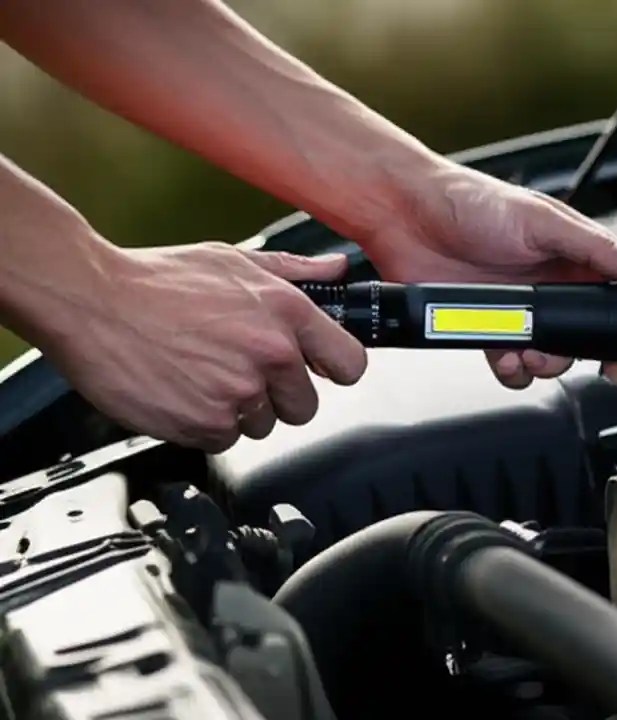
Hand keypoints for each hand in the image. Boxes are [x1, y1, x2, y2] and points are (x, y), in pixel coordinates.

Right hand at [39, 242, 366, 451]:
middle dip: (279, 395)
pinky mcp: (204, 424)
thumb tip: (336, 271)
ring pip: (264, 424)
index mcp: (287, 313)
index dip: (333, 370)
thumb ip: (295, 271)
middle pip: (306, 406)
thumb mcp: (235, 260)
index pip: (351, 364)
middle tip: (240, 370)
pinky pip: (224, 439)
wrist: (91, 301)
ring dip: (239, 409)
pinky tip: (184, 391)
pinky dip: (205, 423)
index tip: (318, 370)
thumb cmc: (158, 280)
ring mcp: (239, 393)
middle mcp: (271, 354)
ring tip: (203, 373)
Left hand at [360, 158, 616, 388]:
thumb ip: (594, 248)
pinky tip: (503, 356)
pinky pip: (513, 364)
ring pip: (555, 356)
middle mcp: (555, 284)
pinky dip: (512, 370)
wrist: (405, 214)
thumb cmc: (469, 200)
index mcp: (577, 255)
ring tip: (528, 354)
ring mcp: (523, 309)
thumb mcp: (541, 220)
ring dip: (546, 365)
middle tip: (594, 367)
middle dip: (592, 357)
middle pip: (593, 336)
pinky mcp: (490, 328)